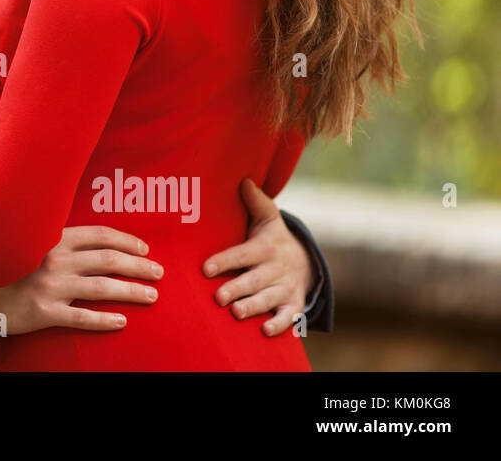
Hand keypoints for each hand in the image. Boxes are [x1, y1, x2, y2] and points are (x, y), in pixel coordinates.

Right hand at [0, 226, 162, 335]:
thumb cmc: (15, 267)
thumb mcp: (36, 244)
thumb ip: (63, 240)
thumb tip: (99, 241)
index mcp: (55, 239)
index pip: (100, 235)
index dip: (127, 240)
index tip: (145, 249)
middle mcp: (55, 259)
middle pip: (108, 260)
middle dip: (139, 266)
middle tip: (159, 272)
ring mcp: (50, 286)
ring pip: (101, 288)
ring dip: (131, 291)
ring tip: (151, 296)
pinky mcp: (45, 311)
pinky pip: (82, 317)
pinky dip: (105, 320)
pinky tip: (122, 322)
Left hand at [202, 178, 318, 336]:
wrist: (305, 260)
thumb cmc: (272, 237)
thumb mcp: (268, 217)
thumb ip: (255, 201)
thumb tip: (242, 179)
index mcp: (265, 247)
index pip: (242, 254)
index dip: (225, 261)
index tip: (206, 268)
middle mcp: (275, 268)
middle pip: (254, 280)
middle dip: (237, 288)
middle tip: (218, 297)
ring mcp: (285, 287)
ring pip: (268, 299)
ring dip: (253, 307)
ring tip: (236, 313)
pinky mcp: (294, 304)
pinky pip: (288, 316)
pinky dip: (279, 324)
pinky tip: (265, 331)